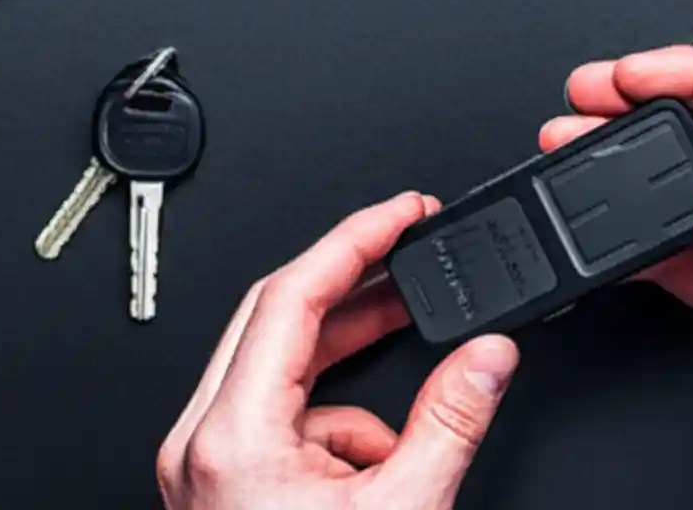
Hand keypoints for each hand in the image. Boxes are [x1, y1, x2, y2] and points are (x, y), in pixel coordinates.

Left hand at [157, 192, 519, 509]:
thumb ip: (452, 421)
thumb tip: (488, 356)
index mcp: (232, 438)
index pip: (292, 295)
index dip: (355, 238)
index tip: (401, 211)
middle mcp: (204, 442)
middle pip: (279, 317)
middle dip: (355, 283)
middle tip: (411, 250)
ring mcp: (209, 462)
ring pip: (285, 368)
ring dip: (354, 361)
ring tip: (420, 351)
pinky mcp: (228, 481)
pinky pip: (289, 418)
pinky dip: (341, 423)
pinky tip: (384, 459)